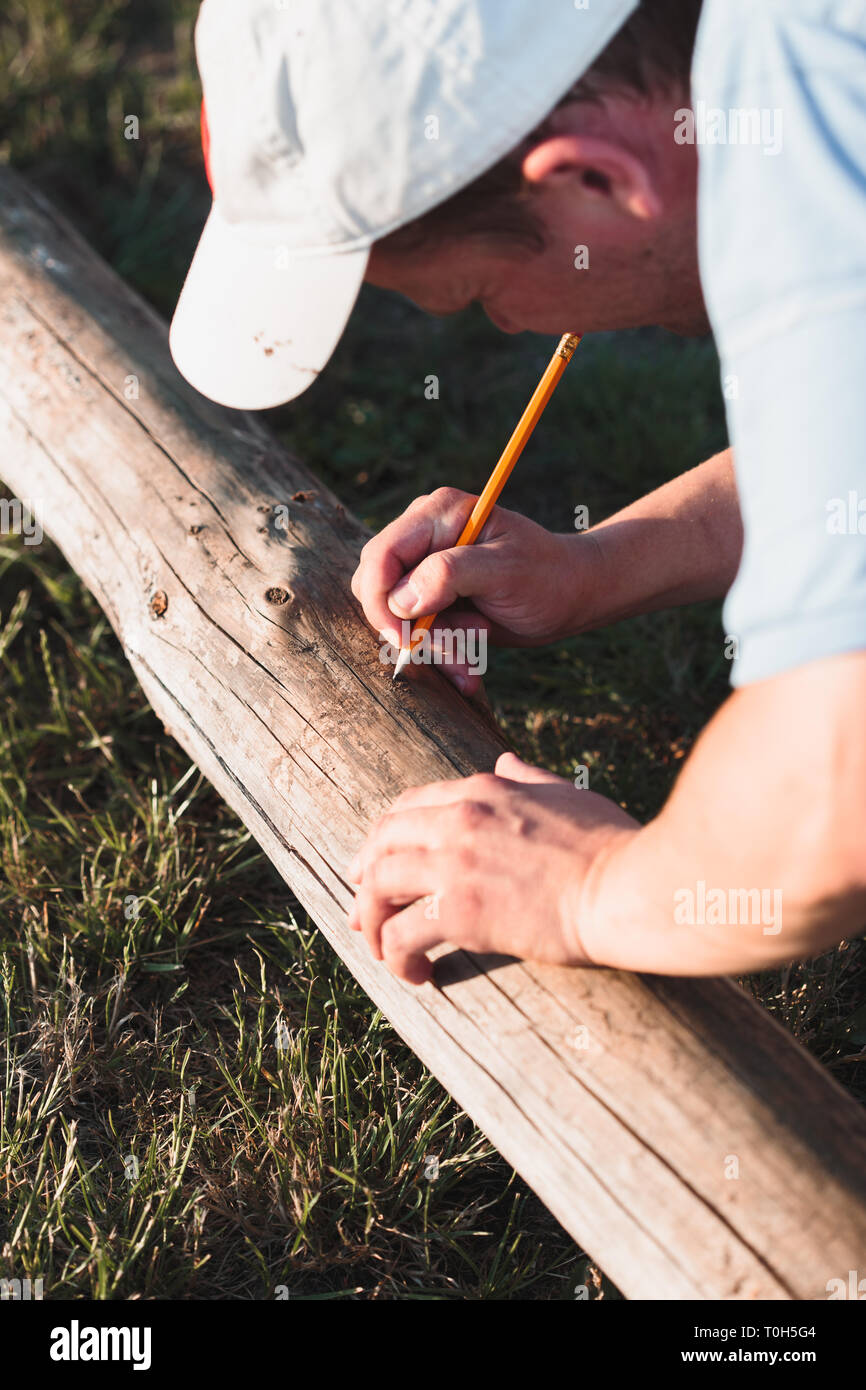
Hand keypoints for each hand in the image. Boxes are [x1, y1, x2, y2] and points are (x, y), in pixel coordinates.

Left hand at [347, 751, 638, 983]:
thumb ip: (529, 777)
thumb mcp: (568, 793)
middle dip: (363, 876)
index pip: (410, 805)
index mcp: (485, 789)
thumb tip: (506, 760)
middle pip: (382, 841)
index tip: (377, 863)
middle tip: (361, 911)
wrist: (629, 886)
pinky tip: (414, 974)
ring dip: (370, 920)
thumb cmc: (612, 844)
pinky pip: (400, 934)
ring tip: (381, 949)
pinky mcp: (460, 911)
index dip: (385, 837)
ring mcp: (455, 863)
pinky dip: (395, 956)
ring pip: (377, 886)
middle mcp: (460, 818)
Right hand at [351, 488, 591, 694]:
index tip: (405, 639)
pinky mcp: (431, 596)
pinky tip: (470, 667)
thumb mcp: (506, 570)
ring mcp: (424, 566)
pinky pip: (416, 632)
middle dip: (411, 630)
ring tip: (474, 655)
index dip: (382, 600)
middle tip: (456, 651)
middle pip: (379, 588)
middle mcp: (423, 535)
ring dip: (433, 646)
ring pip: (396, 617)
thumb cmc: (548, 575)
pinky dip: (442, 652)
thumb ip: (451, 574)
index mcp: (438, 514)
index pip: (381, 555)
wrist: (571, 595)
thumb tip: (401, 598)